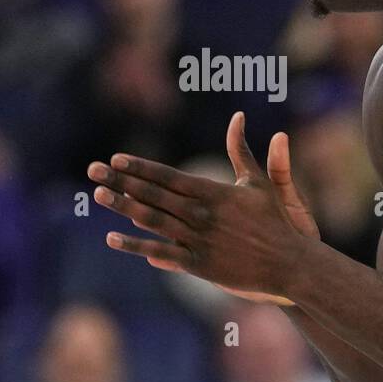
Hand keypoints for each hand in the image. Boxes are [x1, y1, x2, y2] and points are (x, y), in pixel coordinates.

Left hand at [88, 112, 314, 304]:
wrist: (289, 263)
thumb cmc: (275, 221)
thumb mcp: (259, 182)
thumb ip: (242, 150)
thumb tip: (238, 116)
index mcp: (212, 192)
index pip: (168, 176)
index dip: (140, 168)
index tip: (116, 159)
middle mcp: (201, 214)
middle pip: (153, 194)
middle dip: (121, 182)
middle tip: (93, 171)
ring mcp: (198, 239)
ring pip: (152, 220)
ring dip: (122, 207)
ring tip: (98, 196)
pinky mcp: (199, 265)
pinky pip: (161, 253)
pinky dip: (136, 245)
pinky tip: (113, 238)